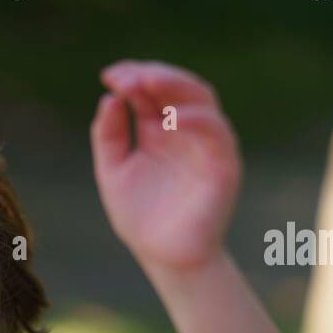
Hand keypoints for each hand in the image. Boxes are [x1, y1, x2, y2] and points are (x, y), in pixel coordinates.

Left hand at [91, 60, 241, 270]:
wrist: (164, 257)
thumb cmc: (140, 217)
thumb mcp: (112, 172)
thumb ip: (109, 137)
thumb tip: (108, 99)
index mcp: (157, 130)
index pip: (149, 91)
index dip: (132, 76)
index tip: (109, 75)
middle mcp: (183, 131)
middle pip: (176, 87)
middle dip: (153, 75)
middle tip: (127, 76)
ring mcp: (206, 144)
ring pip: (201, 100)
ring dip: (176, 86)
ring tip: (148, 82)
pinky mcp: (224, 164)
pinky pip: (218, 133)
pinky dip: (199, 120)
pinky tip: (174, 117)